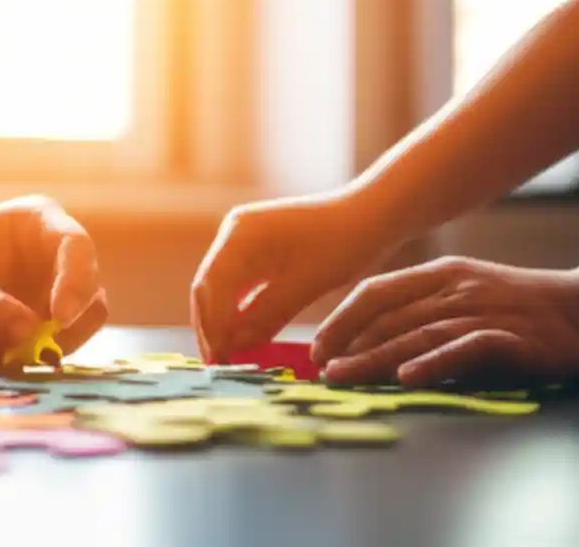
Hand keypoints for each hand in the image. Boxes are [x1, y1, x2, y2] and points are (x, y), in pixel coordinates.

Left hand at [0, 196, 106, 359]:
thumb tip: (28, 331)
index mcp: (38, 221)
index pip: (78, 246)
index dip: (77, 281)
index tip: (58, 318)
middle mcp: (57, 254)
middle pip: (89, 293)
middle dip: (59, 328)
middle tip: (16, 350)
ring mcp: (56, 289)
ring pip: (76, 327)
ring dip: (35, 347)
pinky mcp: (47, 320)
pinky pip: (53, 346)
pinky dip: (19, 356)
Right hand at [192, 190, 395, 361]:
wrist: (370, 214)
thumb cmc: (343, 244)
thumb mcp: (305, 285)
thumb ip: (264, 316)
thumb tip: (231, 346)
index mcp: (240, 235)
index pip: (211, 289)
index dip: (211, 328)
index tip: (218, 361)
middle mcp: (234, 233)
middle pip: (207, 287)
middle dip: (210, 327)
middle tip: (216, 364)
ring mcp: (243, 239)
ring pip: (220, 288)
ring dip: (221, 321)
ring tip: (226, 356)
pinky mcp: (257, 249)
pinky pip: (238, 284)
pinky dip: (238, 310)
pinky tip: (242, 335)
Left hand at [312, 257, 578, 387]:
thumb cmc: (523, 310)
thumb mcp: (467, 296)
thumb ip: (423, 312)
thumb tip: (369, 342)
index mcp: (440, 275)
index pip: (376, 292)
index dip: (341, 319)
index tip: (316, 347)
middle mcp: (455, 290)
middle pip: (389, 319)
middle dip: (348, 345)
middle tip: (318, 370)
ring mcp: (483, 313)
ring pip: (417, 335)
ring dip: (375, 358)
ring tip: (342, 376)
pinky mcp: (511, 341)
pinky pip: (465, 351)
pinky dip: (434, 364)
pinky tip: (407, 377)